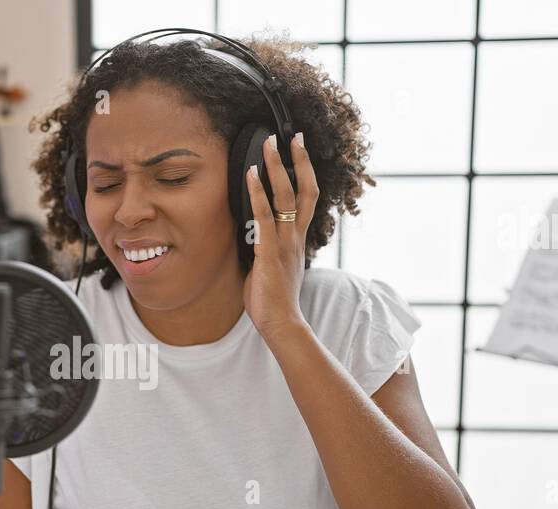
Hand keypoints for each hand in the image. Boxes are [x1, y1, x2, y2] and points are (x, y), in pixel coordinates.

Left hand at [242, 132, 320, 339]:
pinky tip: (250, 175)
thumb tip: (254, 236)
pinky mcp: (270, 252)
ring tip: (269, 144)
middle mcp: (295, 237)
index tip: (300, 150)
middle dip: (297, 161)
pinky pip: (264, 216)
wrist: (282, 324)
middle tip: (291, 136)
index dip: (306, 172)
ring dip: (276, 167)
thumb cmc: (274, 300)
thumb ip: (267, 248)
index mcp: (297, 240)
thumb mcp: (272, 267)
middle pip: (304, 190)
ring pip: (286, 197)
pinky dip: (257, 193)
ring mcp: (285, 243)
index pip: (308, 199)